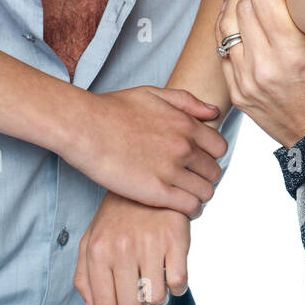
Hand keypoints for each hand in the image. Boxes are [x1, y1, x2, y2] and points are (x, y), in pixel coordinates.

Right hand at [63, 86, 228, 218]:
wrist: (85, 127)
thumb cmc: (113, 109)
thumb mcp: (153, 94)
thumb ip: (187, 102)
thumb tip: (214, 112)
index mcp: (186, 124)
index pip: (220, 147)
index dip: (212, 156)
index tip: (201, 161)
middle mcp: (184, 147)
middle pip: (215, 171)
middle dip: (206, 177)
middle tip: (193, 181)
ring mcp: (172, 170)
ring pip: (206, 191)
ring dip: (200, 195)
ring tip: (188, 196)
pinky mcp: (156, 192)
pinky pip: (190, 207)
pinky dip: (191, 210)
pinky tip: (183, 209)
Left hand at [74, 192, 189, 304]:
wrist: (147, 176)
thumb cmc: (118, 216)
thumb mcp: (92, 241)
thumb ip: (86, 278)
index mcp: (98, 251)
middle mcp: (122, 248)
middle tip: (140, 296)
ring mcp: (150, 242)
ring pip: (156, 298)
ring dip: (158, 297)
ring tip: (156, 281)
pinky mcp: (176, 237)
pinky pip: (179, 282)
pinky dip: (177, 287)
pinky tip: (171, 273)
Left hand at [215, 0, 304, 147]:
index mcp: (292, 53)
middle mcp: (264, 66)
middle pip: (242, 6)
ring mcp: (245, 80)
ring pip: (224, 25)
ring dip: (236, 6)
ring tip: (250, 2)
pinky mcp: (236, 91)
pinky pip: (221, 49)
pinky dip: (227, 30)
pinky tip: (239, 23)